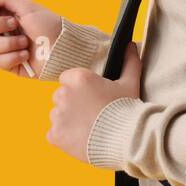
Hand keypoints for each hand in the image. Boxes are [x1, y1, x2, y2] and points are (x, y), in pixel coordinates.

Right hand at [0, 0, 62, 77]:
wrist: (63, 48)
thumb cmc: (49, 25)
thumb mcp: (28, 7)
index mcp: (7, 14)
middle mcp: (4, 31)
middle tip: (15, 24)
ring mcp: (6, 48)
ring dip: (9, 42)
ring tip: (26, 42)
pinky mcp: (10, 64)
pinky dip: (13, 57)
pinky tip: (26, 55)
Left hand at [48, 41, 140, 162]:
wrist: (126, 140)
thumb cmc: (127, 109)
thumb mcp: (130, 83)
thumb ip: (129, 61)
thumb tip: (131, 44)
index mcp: (78, 78)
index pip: (68, 79)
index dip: (81, 88)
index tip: (92, 97)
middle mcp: (63, 94)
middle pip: (61, 96)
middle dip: (73, 104)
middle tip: (92, 114)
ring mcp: (57, 116)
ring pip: (58, 115)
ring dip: (69, 120)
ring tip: (89, 128)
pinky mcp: (55, 135)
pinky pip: (55, 134)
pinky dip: (65, 137)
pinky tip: (82, 139)